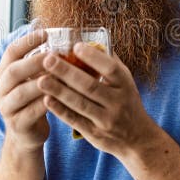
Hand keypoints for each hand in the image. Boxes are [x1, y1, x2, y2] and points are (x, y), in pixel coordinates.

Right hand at [0, 29, 49, 151]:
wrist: (27, 134)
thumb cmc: (35, 101)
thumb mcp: (35, 80)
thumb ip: (45, 65)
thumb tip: (72, 44)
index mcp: (5, 73)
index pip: (11, 52)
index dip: (26, 42)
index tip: (45, 33)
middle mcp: (2, 89)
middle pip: (13, 71)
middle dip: (33, 62)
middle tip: (53, 55)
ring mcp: (7, 107)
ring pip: (21, 92)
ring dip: (41, 83)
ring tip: (58, 76)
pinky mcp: (17, 124)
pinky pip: (30, 112)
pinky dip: (45, 104)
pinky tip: (58, 97)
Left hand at [37, 42, 156, 155]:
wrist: (137, 138)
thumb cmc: (127, 102)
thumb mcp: (126, 82)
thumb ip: (111, 63)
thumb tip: (93, 41)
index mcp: (125, 85)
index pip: (110, 69)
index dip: (93, 57)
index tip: (75, 46)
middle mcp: (117, 102)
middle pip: (90, 86)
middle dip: (67, 72)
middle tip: (48, 60)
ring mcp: (106, 119)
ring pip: (80, 104)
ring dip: (59, 91)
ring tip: (41, 79)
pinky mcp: (95, 133)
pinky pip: (75, 120)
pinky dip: (60, 110)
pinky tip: (46, 99)